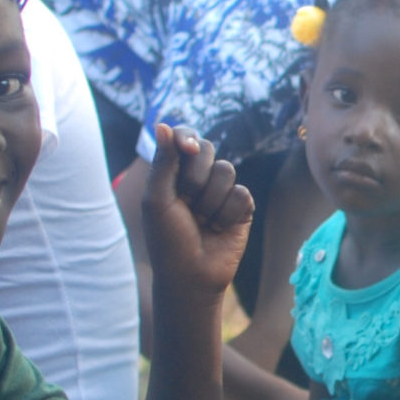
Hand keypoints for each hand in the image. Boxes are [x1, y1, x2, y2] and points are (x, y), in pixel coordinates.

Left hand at [141, 124, 253, 295]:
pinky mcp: (242, 208)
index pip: (185, 138)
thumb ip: (163, 162)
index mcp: (175, 173)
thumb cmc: (167, 240)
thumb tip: (162, 124)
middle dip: (196, 177)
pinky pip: (241, 194)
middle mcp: (199, 178)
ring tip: (203, 222)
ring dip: (211, 201)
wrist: (190, 276)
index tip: (187, 150)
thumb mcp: (157, 199)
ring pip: (227, 171)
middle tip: (187, 202)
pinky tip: (219, 229)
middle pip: (208, 150)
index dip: (188, 139)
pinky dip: (228, 214)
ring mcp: (222, 192)